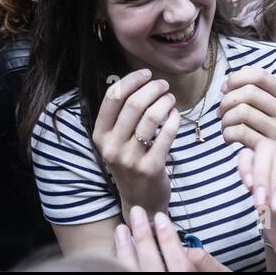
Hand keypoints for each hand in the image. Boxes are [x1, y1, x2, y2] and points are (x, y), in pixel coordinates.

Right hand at [92, 69, 179, 214]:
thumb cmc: (130, 161)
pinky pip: (166, 133)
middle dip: (152, 88)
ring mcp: (130, 159)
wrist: (141, 201)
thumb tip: (136, 80)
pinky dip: (174, 118)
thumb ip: (121, 115)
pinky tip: (175, 115)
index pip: (113, 97)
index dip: (131, 80)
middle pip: (133, 104)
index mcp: (100, 135)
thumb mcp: (116, 140)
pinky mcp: (151, 167)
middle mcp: (111, 147)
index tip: (146, 73)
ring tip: (170, 99)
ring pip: (151, 116)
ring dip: (165, 101)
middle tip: (164, 85)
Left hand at [113, 206, 230, 271]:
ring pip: (134, 273)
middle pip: (152, 266)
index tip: (161, 217)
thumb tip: (189, 248)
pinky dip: (122, 262)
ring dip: (126, 250)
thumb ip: (206, 264)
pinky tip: (121, 249)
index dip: (169, 240)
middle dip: (143, 237)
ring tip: (122, 228)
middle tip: (136, 213)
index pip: (179, 264)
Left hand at [219, 65, 275, 148]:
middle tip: (221, 110)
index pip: (261, 75)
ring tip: (225, 124)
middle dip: (227, 100)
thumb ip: (254, 86)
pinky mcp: (268, 148)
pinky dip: (227, 132)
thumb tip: (238, 73)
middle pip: (249, 92)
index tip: (225, 88)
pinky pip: (239, 132)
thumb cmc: (264, 128)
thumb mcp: (266, 105)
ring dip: (225, 118)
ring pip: (242, 112)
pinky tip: (228, 136)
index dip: (237, 78)